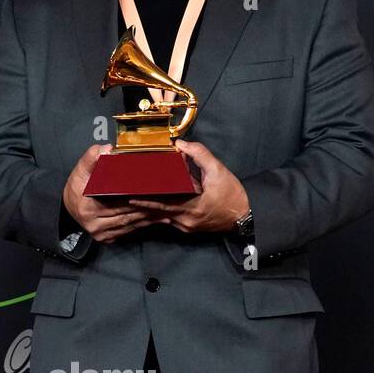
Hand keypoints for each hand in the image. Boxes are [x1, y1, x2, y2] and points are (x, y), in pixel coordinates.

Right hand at [63, 143, 168, 243]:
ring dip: (149, 218)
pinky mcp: (107, 238)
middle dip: (147, 208)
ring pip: (130, 225)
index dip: (136, 198)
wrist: (70, 204)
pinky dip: (143, 225)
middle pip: (127, 215)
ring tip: (166, 210)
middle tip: (166, 201)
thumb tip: (107, 149)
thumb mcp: (81, 169)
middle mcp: (95, 224)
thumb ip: (91, 157)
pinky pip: (128, 231)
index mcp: (88, 208)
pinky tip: (157, 219)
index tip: (152, 192)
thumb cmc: (77, 186)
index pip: (118, 203)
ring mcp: (101, 233)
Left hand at [127, 139, 248, 232]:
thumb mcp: (217, 170)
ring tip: (136, 200)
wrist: (245, 215)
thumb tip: (181, 144)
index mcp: (191, 208)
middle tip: (128, 197)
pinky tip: (155, 203)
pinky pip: (171, 219)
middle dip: (144, 204)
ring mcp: (186, 227)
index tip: (131, 196)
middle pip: (158, 213)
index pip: (161, 205)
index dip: (145, 201)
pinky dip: (162, 211)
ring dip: (152, 208)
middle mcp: (185, 221)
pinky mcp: (189, 228)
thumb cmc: (232, 194)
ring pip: (163, 217)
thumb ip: (199, 154)